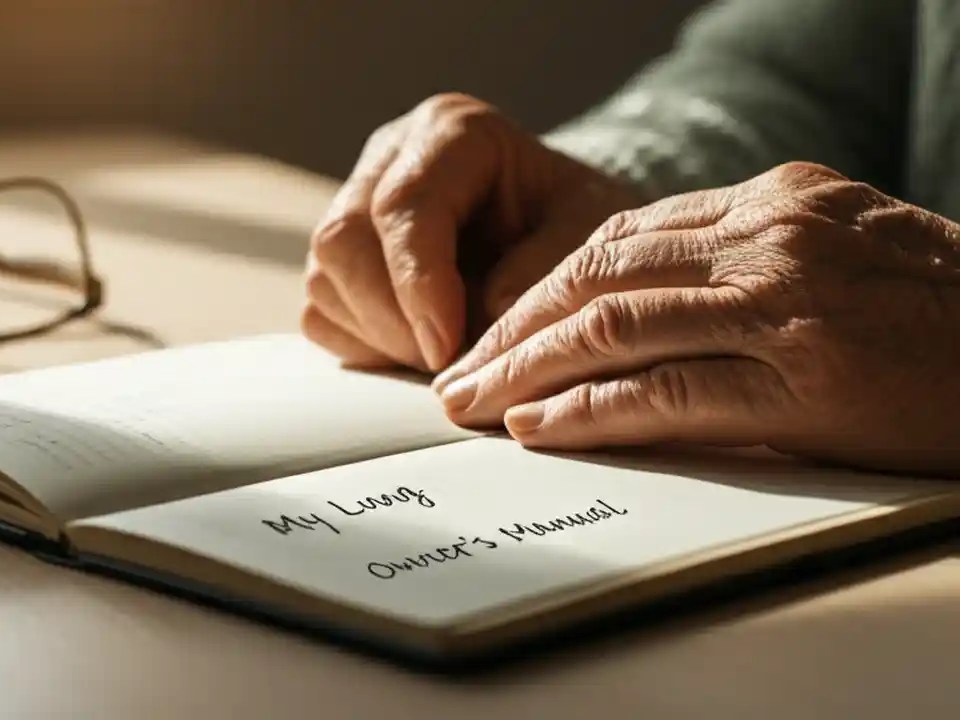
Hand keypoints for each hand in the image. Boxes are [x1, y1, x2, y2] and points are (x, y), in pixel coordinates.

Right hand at [301, 93, 641, 371]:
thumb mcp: (587, 235)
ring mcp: (354, 206)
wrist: (560, 230)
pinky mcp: (340, 259)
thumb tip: (481, 320)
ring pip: (325, 280)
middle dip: (391, 318)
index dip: (418, 283)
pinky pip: (321, 313)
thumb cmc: (575, 224)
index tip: (447, 348)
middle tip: (447, 365)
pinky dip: (365, 346)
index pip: (404, 205)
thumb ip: (542, 272)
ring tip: (445, 356)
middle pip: (343, 240)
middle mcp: (388, 159)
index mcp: (451, 132)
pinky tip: (418, 348)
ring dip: (380, 337)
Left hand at [433, 161, 959, 475]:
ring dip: (528, 369)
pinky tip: (541, 427)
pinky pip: (665, 391)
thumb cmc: (941, 314)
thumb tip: (638, 305)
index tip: (496, 327)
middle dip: (514, 327)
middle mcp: (769, 239)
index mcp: (774, 201)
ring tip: (474, 403)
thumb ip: (743, 263)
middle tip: (458, 371)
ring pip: (614, 328)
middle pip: (597, 274)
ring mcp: (784, 306)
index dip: (544, 288)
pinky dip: (590, 411)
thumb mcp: (838, 252)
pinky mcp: (803, 381)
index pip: (621, 237)